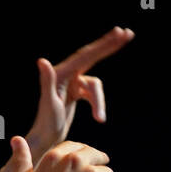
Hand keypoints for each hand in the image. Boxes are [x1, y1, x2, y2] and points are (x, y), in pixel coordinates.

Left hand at [26, 27, 134, 155]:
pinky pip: (92, 92)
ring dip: (99, 101)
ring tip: (99, 119)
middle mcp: (64, 74)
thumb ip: (47, 81)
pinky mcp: (74, 91)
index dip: (104, 44)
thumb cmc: (45, 124)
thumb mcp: (49, 103)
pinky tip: (98, 117)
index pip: (86, 55)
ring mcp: (70, 82)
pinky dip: (97, 102)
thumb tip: (42, 61)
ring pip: (94, 84)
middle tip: (128, 33)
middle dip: (110, 46)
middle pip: (91, 56)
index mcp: (60, 73)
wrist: (44, 139)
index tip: (120, 32)